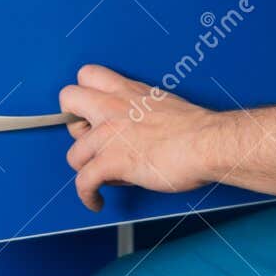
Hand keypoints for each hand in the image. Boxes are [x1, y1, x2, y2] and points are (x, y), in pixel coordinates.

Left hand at [59, 65, 220, 211]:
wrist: (207, 143)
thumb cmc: (196, 129)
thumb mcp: (163, 104)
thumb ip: (141, 110)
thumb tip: (133, 130)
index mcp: (127, 91)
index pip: (87, 75)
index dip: (83, 95)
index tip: (91, 113)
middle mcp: (113, 108)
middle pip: (67, 99)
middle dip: (72, 122)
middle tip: (89, 139)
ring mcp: (109, 135)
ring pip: (73, 153)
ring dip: (85, 168)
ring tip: (102, 177)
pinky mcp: (112, 162)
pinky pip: (83, 181)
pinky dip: (87, 195)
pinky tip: (96, 201)